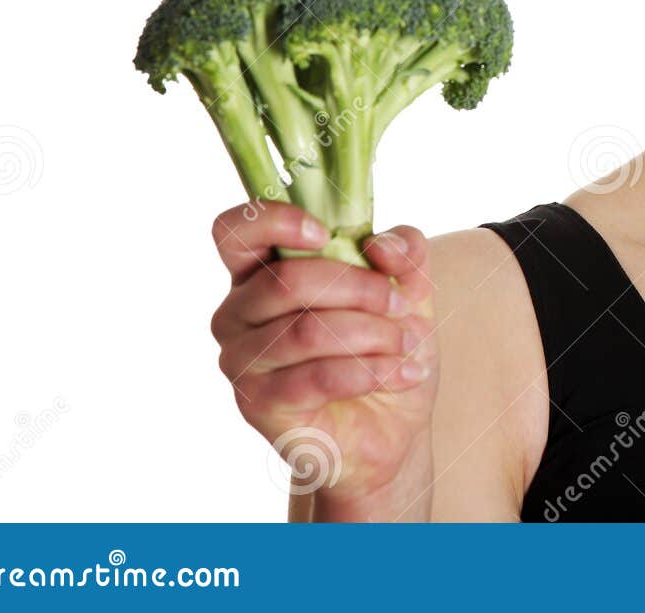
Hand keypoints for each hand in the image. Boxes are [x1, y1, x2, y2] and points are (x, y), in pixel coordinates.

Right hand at [209, 201, 438, 509]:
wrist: (393, 424)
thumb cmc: (385, 345)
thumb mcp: (409, 288)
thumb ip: (403, 250)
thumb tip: (379, 244)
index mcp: (261, 272)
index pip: (235, 232)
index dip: (275, 221)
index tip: (327, 233)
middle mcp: (237, 314)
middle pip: (285, 280)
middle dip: (360, 288)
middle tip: (401, 305)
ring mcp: (242, 361)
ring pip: (306, 330)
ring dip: (373, 333)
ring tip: (409, 343)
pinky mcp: (259, 405)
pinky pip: (316, 377)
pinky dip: (372, 370)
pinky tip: (405, 373)